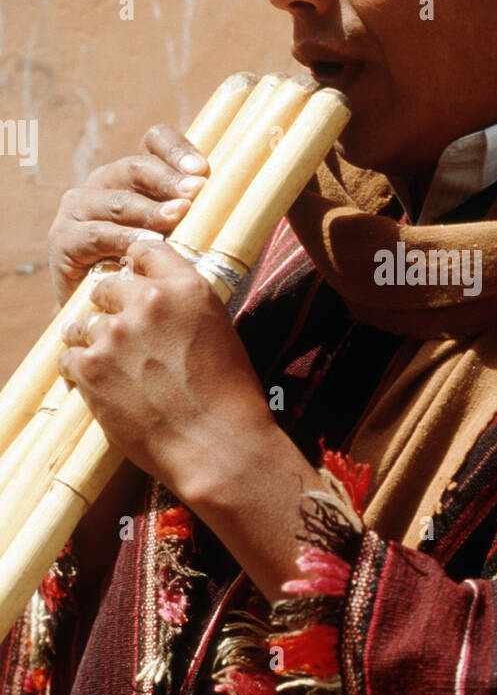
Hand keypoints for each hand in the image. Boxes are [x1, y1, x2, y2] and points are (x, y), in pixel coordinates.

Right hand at [47, 124, 209, 304]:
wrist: (107, 313)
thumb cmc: (152, 271)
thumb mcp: (181, 237)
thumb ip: (201, 216)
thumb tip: (244, 198)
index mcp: (134, 173)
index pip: (154, 141)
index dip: (178, 150)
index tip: (203, 170)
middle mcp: (104, 182)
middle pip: (136, 167)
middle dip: (169, 180)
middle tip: (196, 192)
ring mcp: (79, 208)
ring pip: (118, 200)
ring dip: (151, 209)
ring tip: (179, 216)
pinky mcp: (63, 239)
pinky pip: (96, 234)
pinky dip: (123, 239)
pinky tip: (147, 245)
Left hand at [57, 239, 274, 500]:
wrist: (217, 444)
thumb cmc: (228, 396)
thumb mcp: (218, 332)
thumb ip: (185, 307)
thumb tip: (158, 300)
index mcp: (186, 288)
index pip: (145, 250)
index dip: (136, 266)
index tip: (133, 280)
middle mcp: (148, 302)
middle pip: (107, 285)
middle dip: (110, 305)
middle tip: (120, 332)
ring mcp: (115, 334)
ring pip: (83, 322)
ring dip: (91, 339)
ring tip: (108, 362)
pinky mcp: (91, 369)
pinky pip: (68, 357)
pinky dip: (78, 370)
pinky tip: (97, 383)